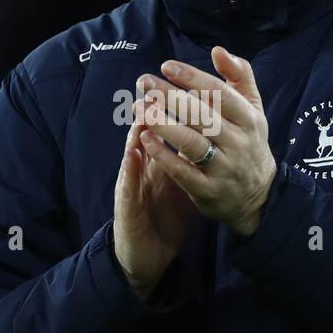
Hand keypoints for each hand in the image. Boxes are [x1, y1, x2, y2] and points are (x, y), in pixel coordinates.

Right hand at [113, 97, 198, 300]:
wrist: (147, 251)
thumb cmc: (165, 212)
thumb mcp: (181, 179)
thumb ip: (188, 152)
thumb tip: (205, 127)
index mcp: (156, 159)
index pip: (162, 126)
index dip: (169, 106)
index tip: (177, 81)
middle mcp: (142, 167)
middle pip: (145, 132)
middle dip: (150, 108)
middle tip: (151, 83)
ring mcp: (132, 185)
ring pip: (133, 153)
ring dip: (138, 130)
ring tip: (142, 108)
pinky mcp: (126, 207)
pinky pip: (128, 185)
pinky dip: (131, 169)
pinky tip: (134, 152)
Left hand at [136, 46, 277, 236]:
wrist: (259, 196)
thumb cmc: (249, 142)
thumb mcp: (252, 108)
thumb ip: (239, 76)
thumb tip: (218, 50)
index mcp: (248, 118)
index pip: (219, 93)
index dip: (192, 78)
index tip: (166, 66)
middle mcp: (238, 142)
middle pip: (201, 116)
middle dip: (170, 96)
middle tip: (144, 82)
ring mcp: (224, 168)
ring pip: (190, 143)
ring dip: (162, 124)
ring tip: (140, 108)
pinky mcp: (208, 191)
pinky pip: (183, 172)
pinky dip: (162, 155)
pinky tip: (144, 138)